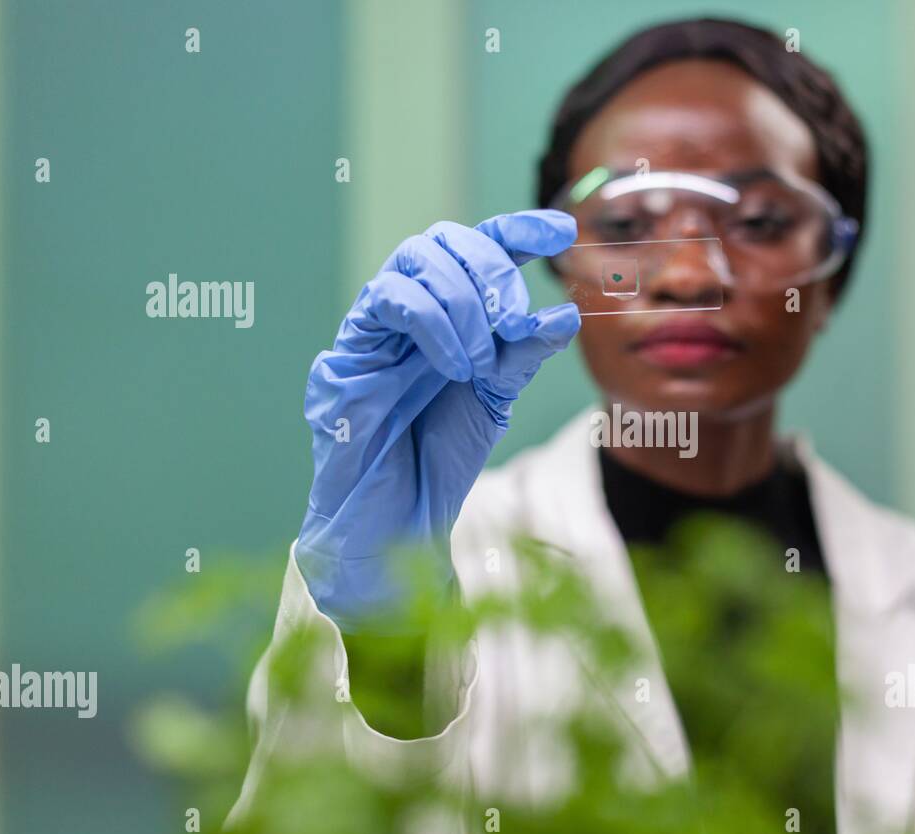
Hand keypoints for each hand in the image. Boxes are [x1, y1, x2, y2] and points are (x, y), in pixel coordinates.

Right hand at [295, 210, 578, 629]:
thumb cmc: (438, 460)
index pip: (480, 250)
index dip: (518, 230)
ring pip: (414, 260)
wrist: (398, 521)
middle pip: (445, 240)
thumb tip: (565, 312)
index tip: (562, 231)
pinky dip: (433, 322)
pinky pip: (387, 299)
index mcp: (451, 316)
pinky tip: (454, 365)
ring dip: (463, 300)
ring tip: (481, 360)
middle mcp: (411, 311)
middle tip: (513, 320)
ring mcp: (377, 326)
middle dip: (490, 268)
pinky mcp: (348, 349)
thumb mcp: (496, 398)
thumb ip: (522, 353)